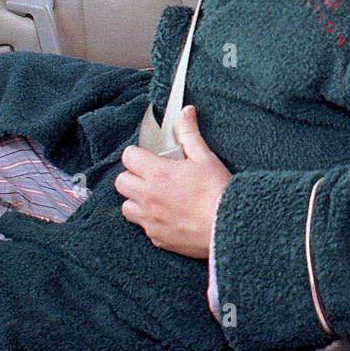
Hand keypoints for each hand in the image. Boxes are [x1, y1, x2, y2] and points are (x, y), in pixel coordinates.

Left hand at [115, 106, 231, 258]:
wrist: (228, 227)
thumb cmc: (217, 192)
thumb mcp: (205, 158)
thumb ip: (190, 134)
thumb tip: (186, 112)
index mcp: (158, 173)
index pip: (128, 157)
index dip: (137, 154)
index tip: (147, 156)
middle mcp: (148, 196)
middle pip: (121, 182)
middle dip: (132, 176)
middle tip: (150, 176)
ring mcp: (150, 219)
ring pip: (126, 207)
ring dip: (136, 200)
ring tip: (156, 197)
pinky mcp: (157, 238)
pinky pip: (144, 227)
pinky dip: (151, 221)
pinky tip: (169, 216)